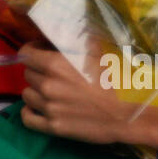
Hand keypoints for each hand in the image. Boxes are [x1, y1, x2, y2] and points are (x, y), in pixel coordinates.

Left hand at [19, 42, 157, 149]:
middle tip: (50, 72)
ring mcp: (48, 108)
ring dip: (35, 90)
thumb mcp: (99, 51)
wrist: (130, 113)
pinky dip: (29, 112)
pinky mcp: (53, 127)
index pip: (26, 53)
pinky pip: (27, 119)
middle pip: (27, 73)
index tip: (41, 51)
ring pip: (26, 95)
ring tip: (48, 90)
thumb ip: (80, 40)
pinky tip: (38, 108)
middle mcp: (47, 85)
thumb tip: (70, 31)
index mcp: (55, 64)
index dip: (32, 50)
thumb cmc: (118, 79)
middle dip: (37, 70)